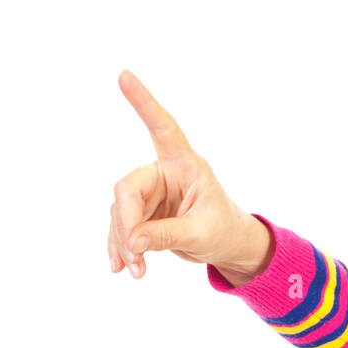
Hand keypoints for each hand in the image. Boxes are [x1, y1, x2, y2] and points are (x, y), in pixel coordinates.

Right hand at [107, 69, 272, 285]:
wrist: (228, 246)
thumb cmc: (224, 230)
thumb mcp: (201, 233)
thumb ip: (168, 235)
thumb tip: (132, 242)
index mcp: (185, 165)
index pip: (163, 128)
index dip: (144, 103)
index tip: (124, 76)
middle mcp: (164, 174)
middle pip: (129, 188)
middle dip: (126, 222)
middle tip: (134, 253)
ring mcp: (151, 195)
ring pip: (121, 212)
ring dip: (124, 242)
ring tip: (135, 271)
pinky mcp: (143, 214)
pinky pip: (122, 228)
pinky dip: (120, 247)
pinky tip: (119, 266)